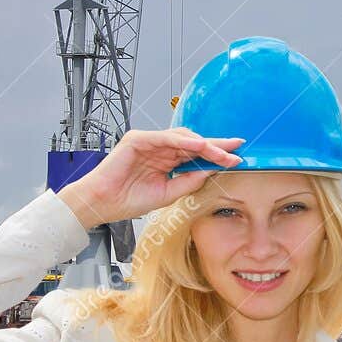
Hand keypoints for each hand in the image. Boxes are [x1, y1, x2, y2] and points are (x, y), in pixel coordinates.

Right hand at [56, 128, 244, 229]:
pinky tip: (198, 146)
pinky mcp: (137, 139)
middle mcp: (160, 148)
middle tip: (237, 148)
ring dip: (204, 144)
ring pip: (183, 138)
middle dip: (217, 146)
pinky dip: (182, 141)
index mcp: (167, 160)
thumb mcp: (169, 193)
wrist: (103, 204)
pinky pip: (164, 137)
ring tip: (222, 151)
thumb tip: (213, 171)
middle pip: (194, 143)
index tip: (238, 156)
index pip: (197, 154)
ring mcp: (149, 142)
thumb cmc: (129, 200)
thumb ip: (190, 180)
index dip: (218, 154)